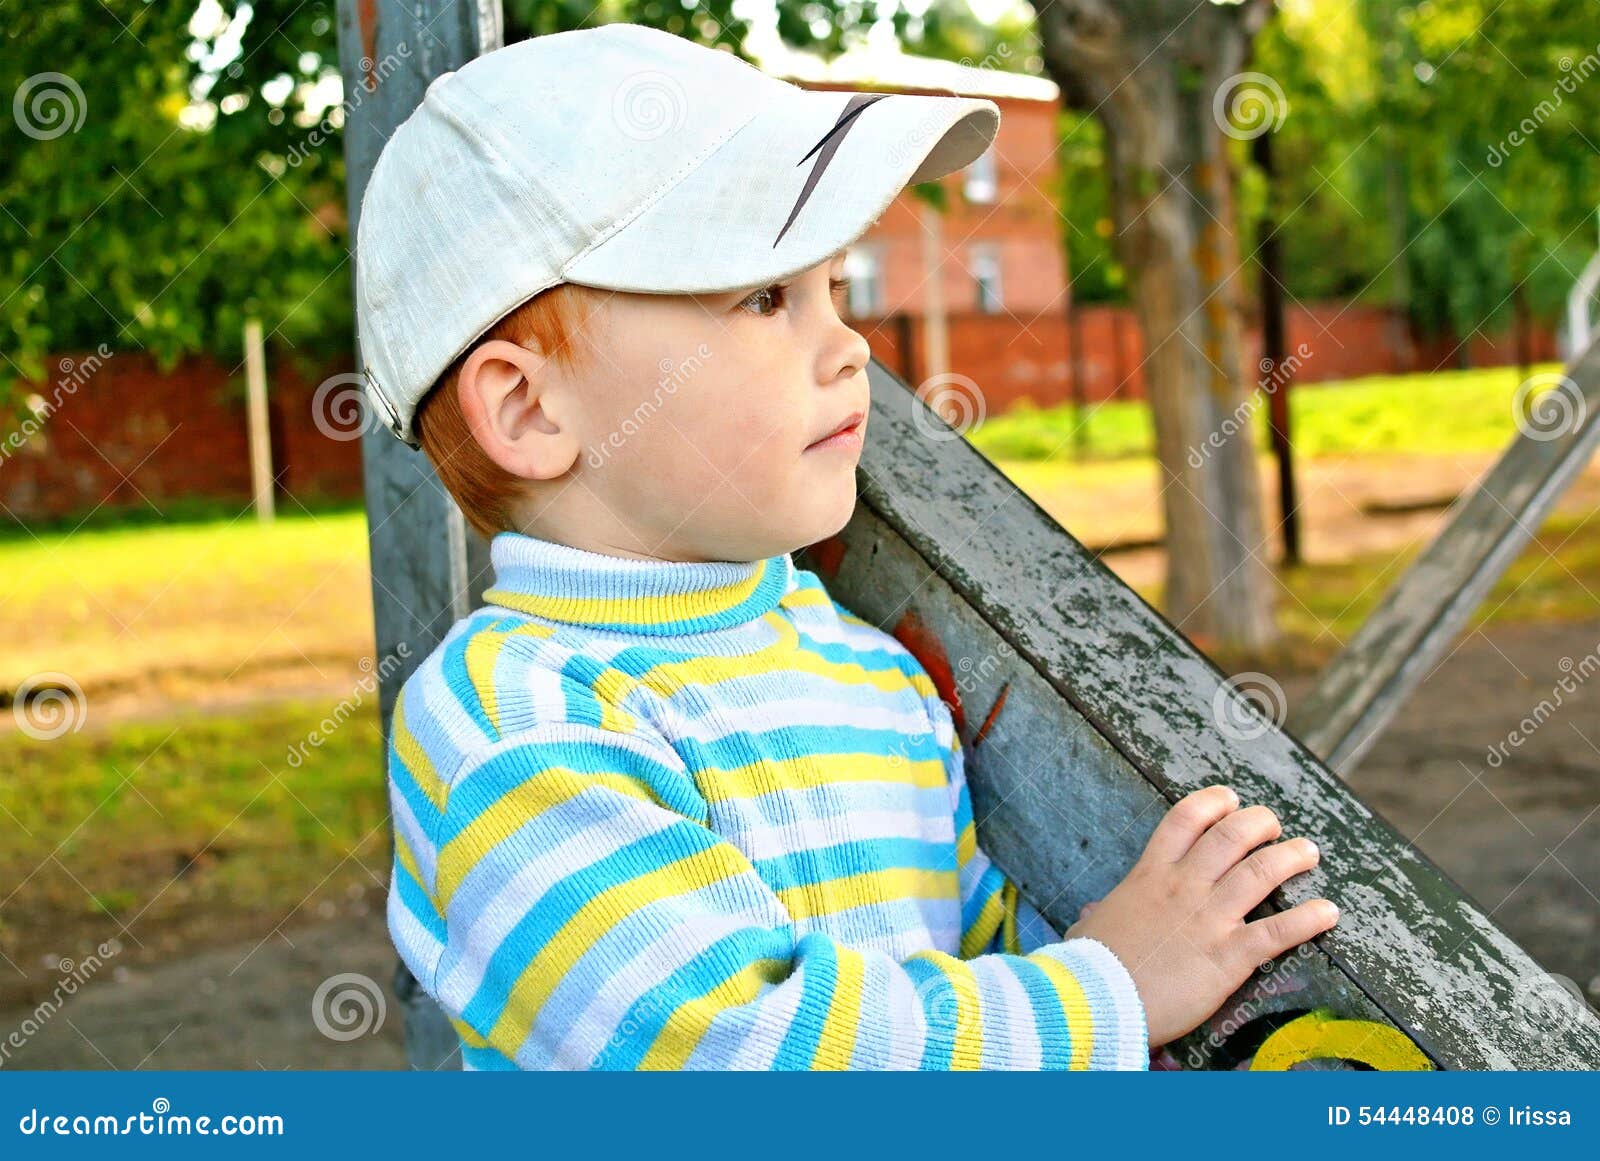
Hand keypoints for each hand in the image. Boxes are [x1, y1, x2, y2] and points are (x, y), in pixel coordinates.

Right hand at [1062, 783, 1337, 1048]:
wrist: (1098, 998)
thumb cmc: (1088, 964)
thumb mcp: (1091, 927)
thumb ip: (1101, 913)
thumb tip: (1093, 913)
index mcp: (1150, 874)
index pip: (1186, 819)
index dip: (1213, 803)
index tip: (1230, 799)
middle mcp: (1185, 886)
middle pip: (1232, 835)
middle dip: (1259, 823)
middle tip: (1273, 825)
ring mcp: (1210, 918)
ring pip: (1262, 872)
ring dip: (1292, 858)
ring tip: (1309, 852)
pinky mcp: (1229, 955)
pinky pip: (1279, 931)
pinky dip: (1310, 919)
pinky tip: (1329, 912)